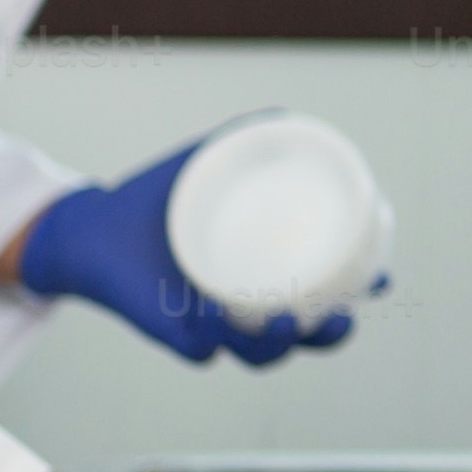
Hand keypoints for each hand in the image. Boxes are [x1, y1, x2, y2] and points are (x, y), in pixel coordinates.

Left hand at [7, 133, 373, 365]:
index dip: (357, 294)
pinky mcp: (169, 333)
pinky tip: (219, 315)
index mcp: (259, 278)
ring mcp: (206, 326)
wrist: (90, 224)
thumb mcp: (203, 165)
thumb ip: (243, 139)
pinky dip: (214, 335)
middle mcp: (240, 310)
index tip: (381, 278)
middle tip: (345, 315)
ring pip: (258, 355)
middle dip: (330, 335)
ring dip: (281, 346)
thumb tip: (287, 117)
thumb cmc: (153, 201)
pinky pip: (200, 348)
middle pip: (302, 339)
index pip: (322, 296)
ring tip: (289, 321)